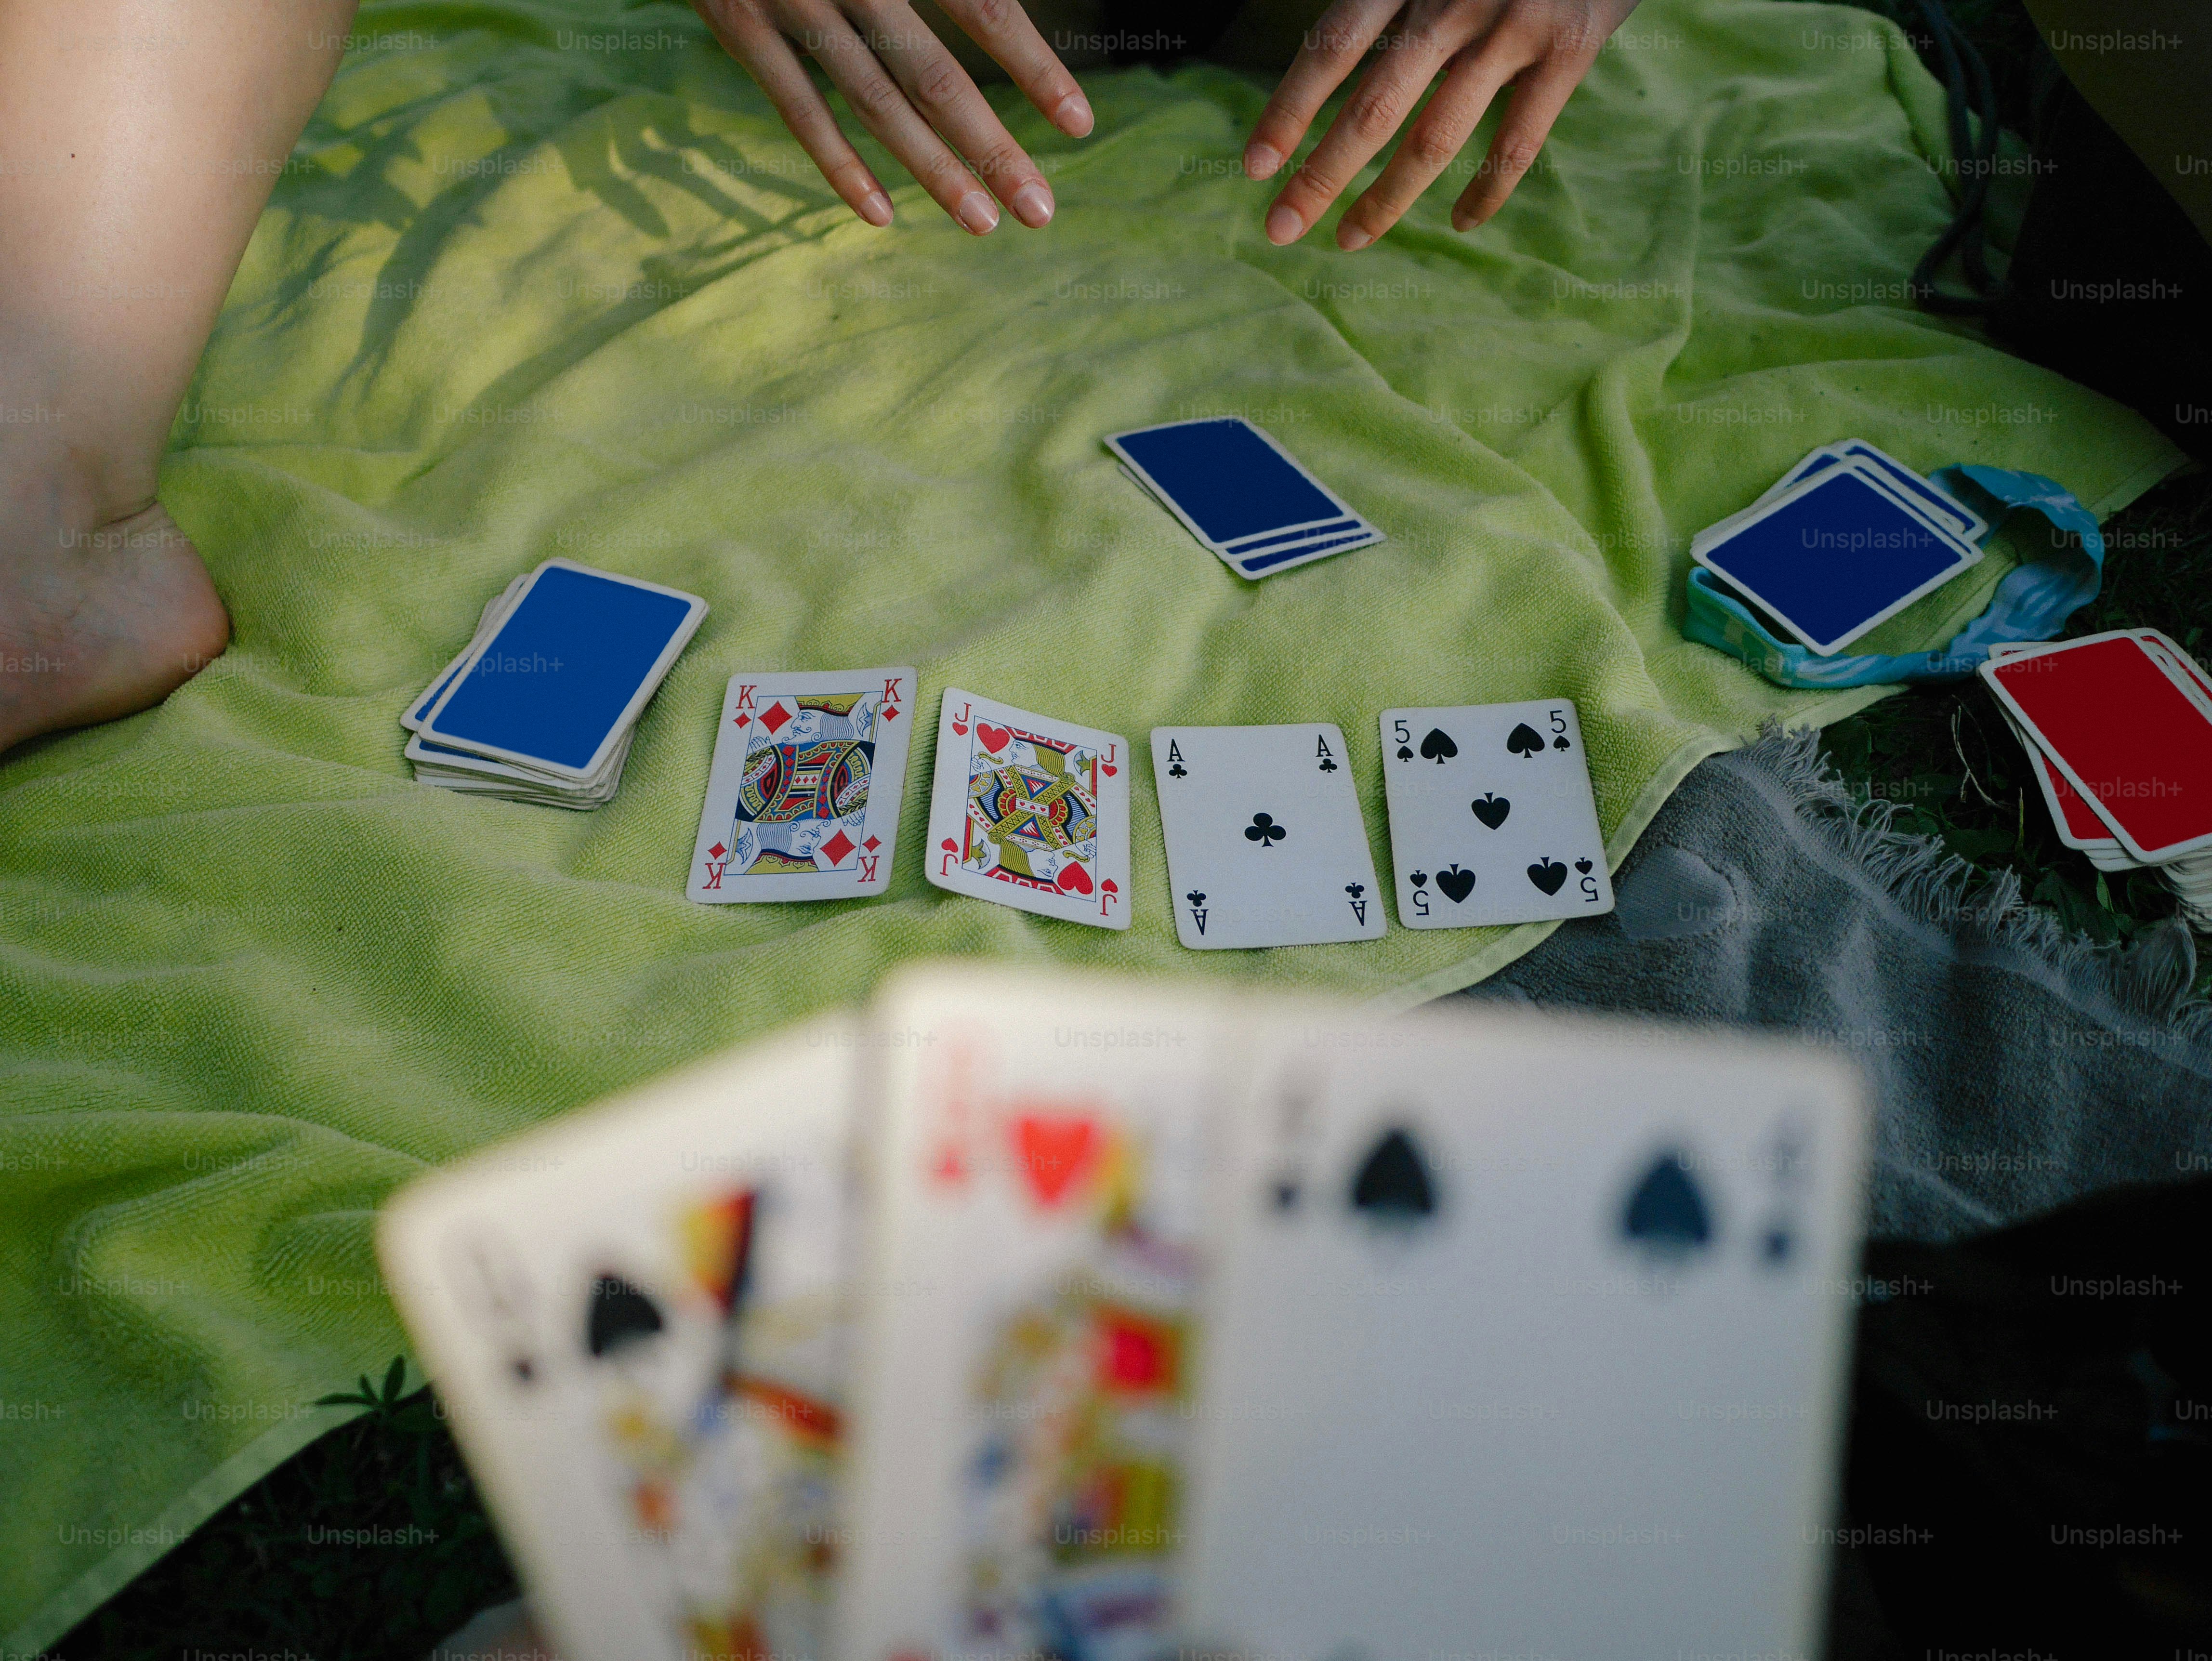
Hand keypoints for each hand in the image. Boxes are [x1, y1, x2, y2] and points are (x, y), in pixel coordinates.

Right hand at [691, 0, 1093, 232]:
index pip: (984, 7)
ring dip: (932, 171)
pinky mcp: (737, 25)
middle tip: (1041, 210)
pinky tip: (882, 214)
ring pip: (873, 102)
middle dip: (992, 149)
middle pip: (934, 75)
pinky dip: (838, 164)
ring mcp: (789, 1)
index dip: (1034, 68)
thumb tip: (999, 11)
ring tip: (983, 222)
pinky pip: (796, 108)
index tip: (1079, 126)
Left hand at [1243, 0, 1638, 248]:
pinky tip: (1461, 223)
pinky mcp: (1568, 52)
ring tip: (1350, 238)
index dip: (1288, 108)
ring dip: (1387, 199)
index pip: (1333, 47)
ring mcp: (1513, 27)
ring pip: (1436, 136)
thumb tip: (1330, 71)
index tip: (1255, 165)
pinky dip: (1487, 192)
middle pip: (1373, 105)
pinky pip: (1517, 143)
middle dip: (1321, 175)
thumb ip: (1385, 6)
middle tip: (1281, 227)